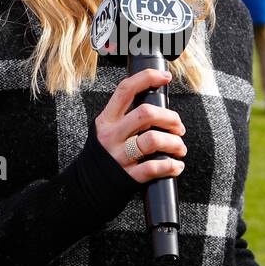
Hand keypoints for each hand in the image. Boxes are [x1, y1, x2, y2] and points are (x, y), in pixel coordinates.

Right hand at [94, 67, 186, 183]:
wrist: (84, 188)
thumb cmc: (103, 156)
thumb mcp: (107, 131)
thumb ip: (125, 118)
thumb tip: (157, 108)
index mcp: (107, 120)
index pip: (125, 89)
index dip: (147, 78)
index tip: (165, 77)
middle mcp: (111, 135)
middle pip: (146, 114)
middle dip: (170, 118)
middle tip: (178, 127)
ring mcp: (118, 156)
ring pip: (153, 140)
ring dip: (174, 143)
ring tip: (179, 148)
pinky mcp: (127, 177)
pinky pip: (153, 167)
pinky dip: (171, 166)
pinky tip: (176, 166)